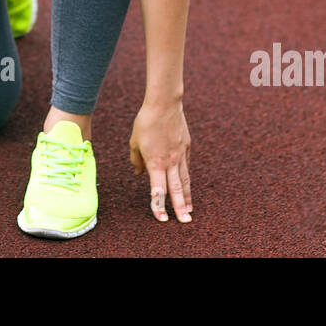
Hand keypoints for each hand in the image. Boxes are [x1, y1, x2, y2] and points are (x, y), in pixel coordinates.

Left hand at [129, 98, 191, 222]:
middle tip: (185, 222)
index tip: (162, 218)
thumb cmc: (145, 122)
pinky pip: (186, 165)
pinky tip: (187, 184)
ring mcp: (181, 154)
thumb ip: (136, 160)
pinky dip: (187, 176)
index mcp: (155, 163)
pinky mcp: (187, 147)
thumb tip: (138, 172)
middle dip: (180, 207)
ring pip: (185, 180)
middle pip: (177, 189)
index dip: (159, 206)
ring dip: (188, 196)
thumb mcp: (134, 142)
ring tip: (190, 210)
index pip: (158, 190)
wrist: (164, 104)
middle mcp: (170, 162)